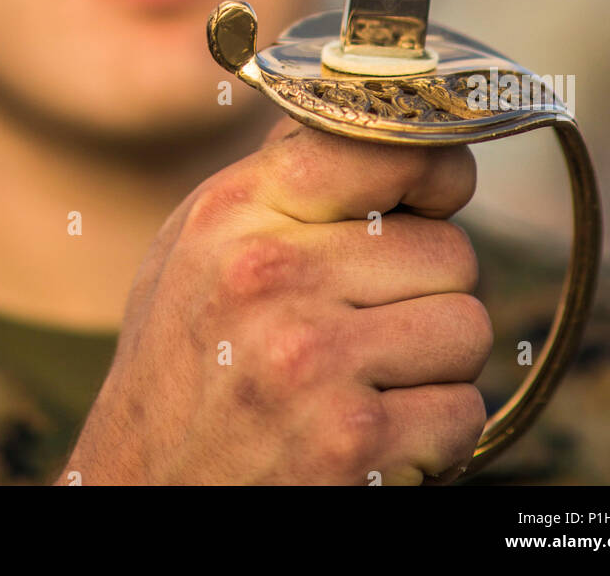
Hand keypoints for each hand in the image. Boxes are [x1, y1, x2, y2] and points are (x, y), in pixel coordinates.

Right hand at [57, 120, 490, 485]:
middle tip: (371, 327)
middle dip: (427, 294)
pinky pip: (464, 411)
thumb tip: (363, 116)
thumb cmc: (180, 366)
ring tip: (370, 382)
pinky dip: (435, 436)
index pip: (382, 146)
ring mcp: (311, 358)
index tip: (440, 194)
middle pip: (448, 249)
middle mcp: (270, 274)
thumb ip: (277, 180)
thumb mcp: (196, 247)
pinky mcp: (349, 442)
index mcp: (236, 211)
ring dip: (435, 367)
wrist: (142, 493)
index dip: (437, 171)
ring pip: (466, 327)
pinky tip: (374, 436)